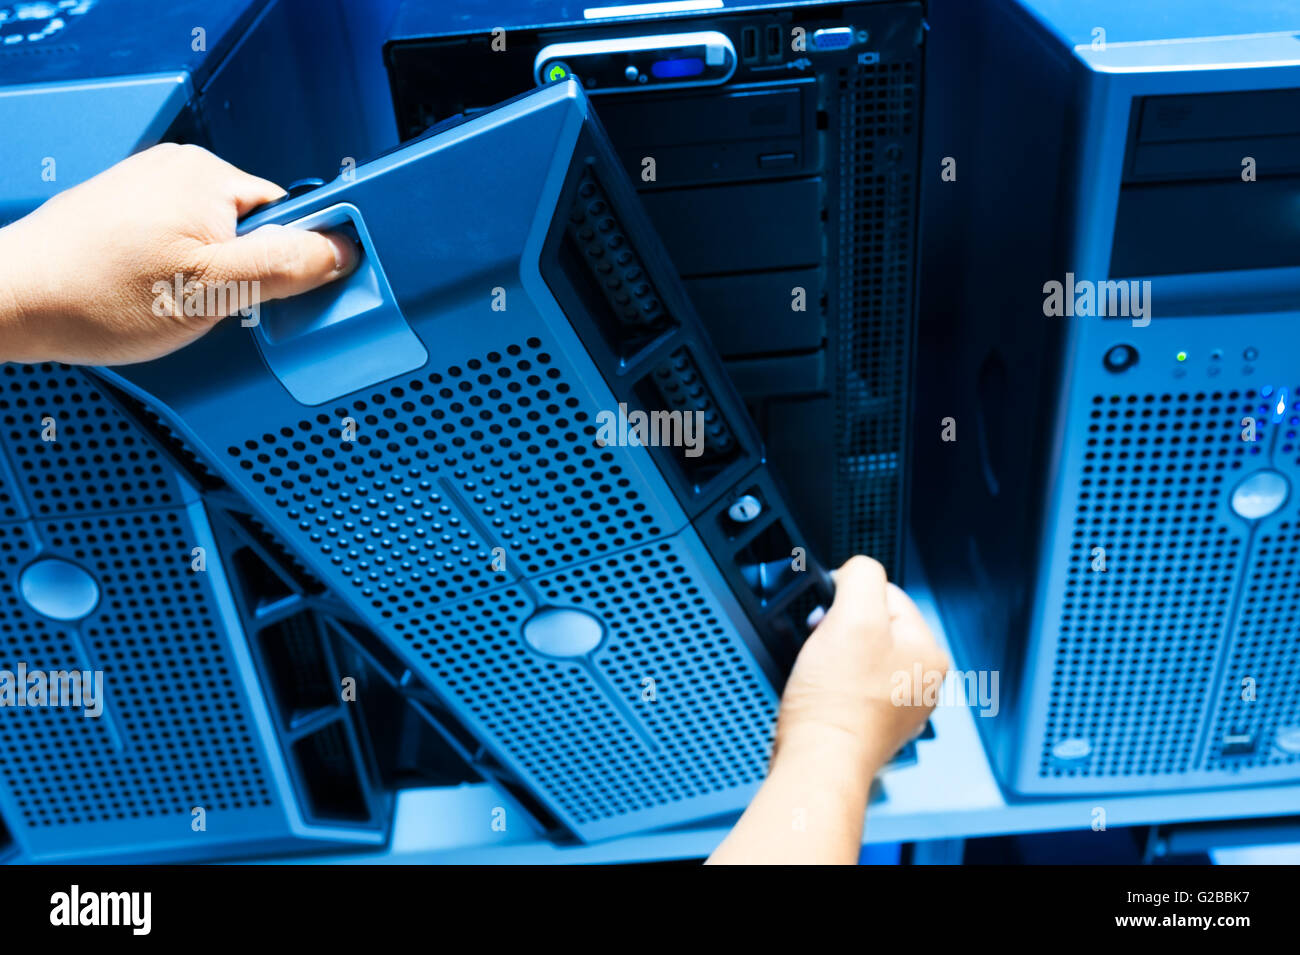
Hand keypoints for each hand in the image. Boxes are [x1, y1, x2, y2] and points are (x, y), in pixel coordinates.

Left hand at [0, 143, 356, 364]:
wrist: (15, 302)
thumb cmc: (99, 295)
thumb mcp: (213, 290)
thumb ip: (285, 266)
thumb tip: (343, 249)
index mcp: (209, 174)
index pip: (292, 215)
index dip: (292, 261)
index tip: (279, 294)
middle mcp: (181, 168)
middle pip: (256, 228)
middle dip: (247, 272)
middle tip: (215, 304)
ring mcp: (151, 185)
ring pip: (219, 238)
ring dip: (213, 275)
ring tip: (174, 299)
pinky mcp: (129, 207)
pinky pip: (184, 239)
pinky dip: (180, 270)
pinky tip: (153, 292)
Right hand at [774, 556, 948, 773]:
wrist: (818, 762)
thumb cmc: (837, 703)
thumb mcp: (852, 615)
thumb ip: (861, 576)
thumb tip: (855, 571)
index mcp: (930, 652)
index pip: (887, 593)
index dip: (848, 598)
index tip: (828, 617)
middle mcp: (922, 681)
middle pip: (873, 625)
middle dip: (841, 628)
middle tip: (823, 648)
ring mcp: (899, 706)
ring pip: (860, 655)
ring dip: (835, 656)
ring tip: (821, 674)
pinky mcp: (872, 724)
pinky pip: (851, 685)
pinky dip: (833, 684)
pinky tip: (823, 694)